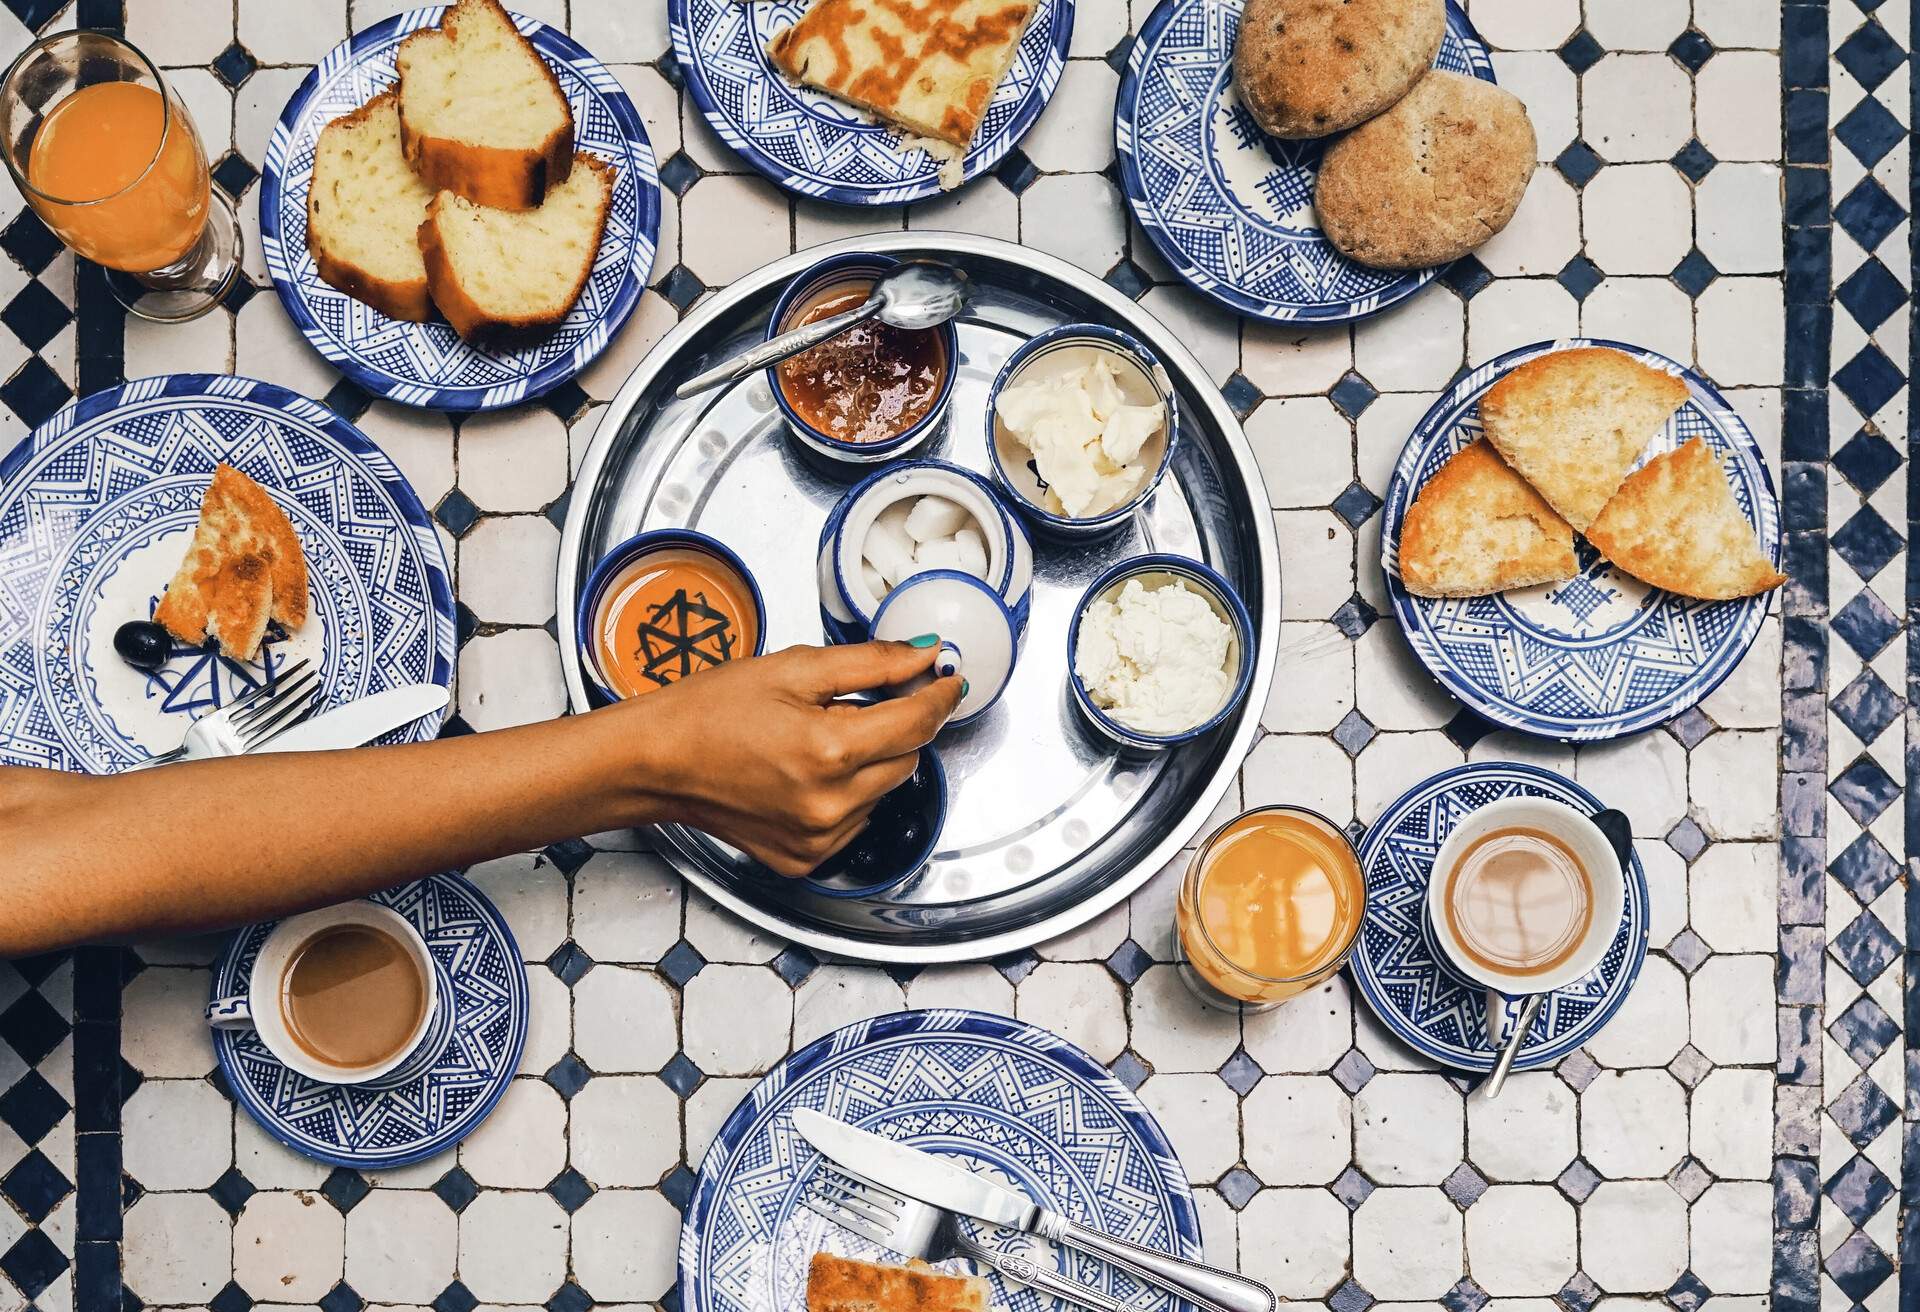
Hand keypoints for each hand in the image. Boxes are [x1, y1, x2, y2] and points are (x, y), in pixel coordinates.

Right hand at [610, 641, 961, 875]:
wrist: (655, 763)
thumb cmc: (709, 712)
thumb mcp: (792, 668)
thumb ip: (870, 663)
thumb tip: (925, 654)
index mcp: (829, 751)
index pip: (918, 722)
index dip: (939, 695)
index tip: (948, 678)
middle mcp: (830, 805)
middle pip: (907, 759)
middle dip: (896, 726)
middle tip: (857, 703)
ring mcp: (818, 839)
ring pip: (884, 792)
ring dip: (869, 762)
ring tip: (816, 739)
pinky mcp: (805, 858)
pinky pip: (855, 820)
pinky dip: (846, 794)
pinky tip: (805, 773)